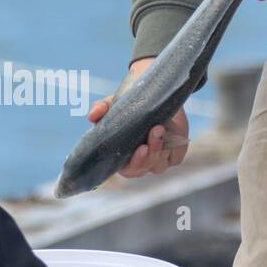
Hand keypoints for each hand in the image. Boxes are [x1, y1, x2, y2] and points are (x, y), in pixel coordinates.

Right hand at [87, 58, 188, 176]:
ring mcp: (157, 160)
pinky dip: (174, 147)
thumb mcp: (114, 103)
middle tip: (152, 136)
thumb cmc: (131, 104)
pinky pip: (174, 158)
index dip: (133, 164)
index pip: (126, 170)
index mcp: (122, 156)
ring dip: (159, 147)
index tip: (139, 148)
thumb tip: (92, 116)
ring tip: (160, 127)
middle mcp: (140, 161)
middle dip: (147, 156)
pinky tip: (171, 132)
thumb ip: (102, 108)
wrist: (157, 97)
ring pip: (158, 165)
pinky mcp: (174, 155)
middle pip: (143, 169)